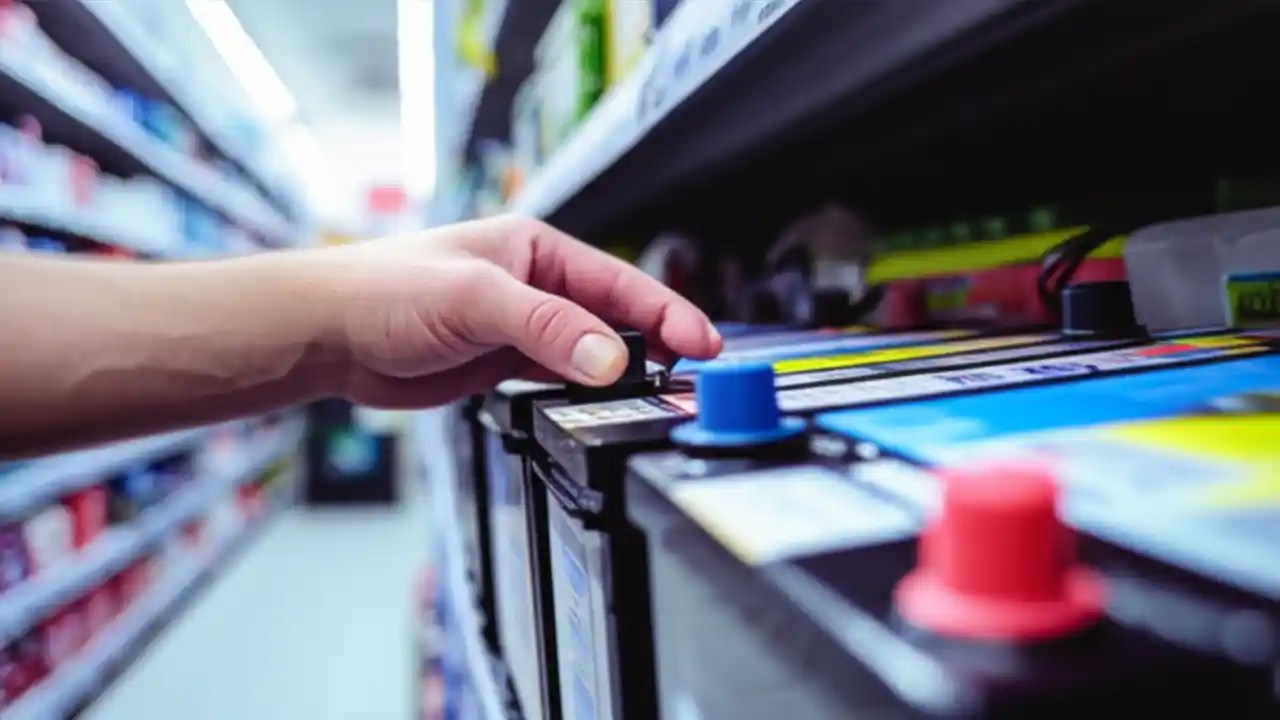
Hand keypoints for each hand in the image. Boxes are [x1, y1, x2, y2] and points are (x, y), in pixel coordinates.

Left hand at [314, 216, 722, 406]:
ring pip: (590, 351)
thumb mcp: (477, 299)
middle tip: (692, 380)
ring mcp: (521, 327)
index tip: (702, 343)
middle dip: (655, 345)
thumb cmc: (386, 291)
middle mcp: (535, 285)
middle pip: (613, 317)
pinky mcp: (503, 364)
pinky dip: (585, 392)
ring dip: (623, 374)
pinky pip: (559, 378)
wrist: (329, 334)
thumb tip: (610, 358)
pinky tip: (604, 407)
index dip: (666, 312)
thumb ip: (548, 328)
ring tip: (660, 397)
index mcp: (536, 249)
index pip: (618, 282)